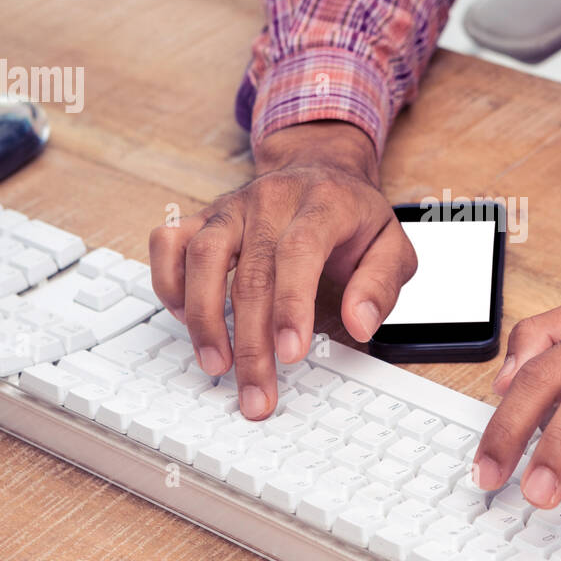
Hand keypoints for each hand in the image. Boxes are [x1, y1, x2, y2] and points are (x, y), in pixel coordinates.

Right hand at [149, 120, 416, 419]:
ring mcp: (232, 206)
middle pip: (252, 272)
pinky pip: (168, 243)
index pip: (299, 251)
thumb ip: (380, 285)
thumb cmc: (353, 216)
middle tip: (257, 392)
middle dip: (251, 342)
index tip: (290, 353)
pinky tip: (186, 318)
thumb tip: (360, 324)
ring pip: (202, 256)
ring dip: (204, 318)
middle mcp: (271, 199)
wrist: (321, 168)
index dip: (291, 305)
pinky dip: (169, 283)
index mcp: (323, 203)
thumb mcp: (392, 245)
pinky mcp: (204, 216)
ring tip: (216, 364)